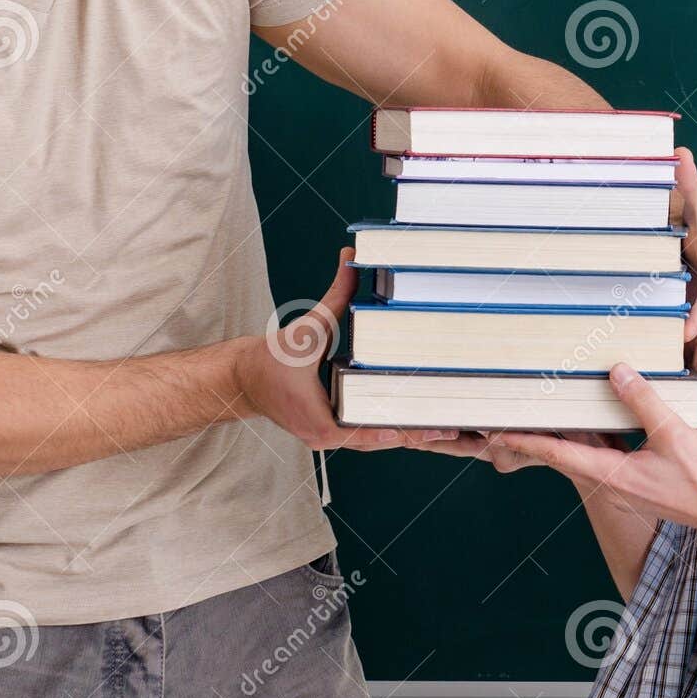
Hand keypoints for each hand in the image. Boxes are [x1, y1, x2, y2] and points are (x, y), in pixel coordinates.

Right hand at [236, 248, 457, 452]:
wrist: (243, 378)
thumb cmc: (274, 356)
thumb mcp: (310, 326)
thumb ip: (337, 294)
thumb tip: (351, 255)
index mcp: (322, 422)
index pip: (369, 433)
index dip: (402, 431)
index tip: (431, 429)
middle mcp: (326, 438)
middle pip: (379, 440)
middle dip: (414, 434)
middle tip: (452, 428)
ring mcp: (327, 440)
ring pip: (373, 442)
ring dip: (405, 435)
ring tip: (445, 430)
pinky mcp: (329, 434)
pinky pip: (364, 436)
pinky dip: (388, 430)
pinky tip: (417, 424)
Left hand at [465, 363, 696, 536]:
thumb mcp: (672, 432)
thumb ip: (642, 400)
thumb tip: (616, 371)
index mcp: (610, 474)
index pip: (557, 454)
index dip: (525, 441)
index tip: (496, 433)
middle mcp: (609, 482)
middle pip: (563, 457)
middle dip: (535, 439)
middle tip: (508, 420)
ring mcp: (621, 484)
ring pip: (582, 458)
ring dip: (561, 440)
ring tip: (540, 418)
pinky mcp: (634, 482)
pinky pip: (602, 459)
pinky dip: (588, 442)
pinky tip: (592, 423)